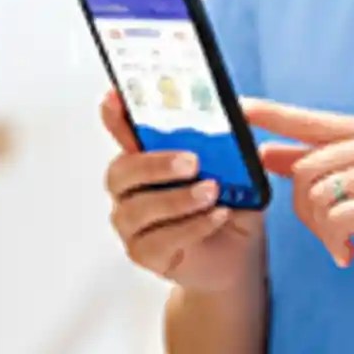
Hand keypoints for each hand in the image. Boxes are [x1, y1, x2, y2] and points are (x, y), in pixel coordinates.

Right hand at [100, 91, 264, 292]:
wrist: (239, 254)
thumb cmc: (229, 204)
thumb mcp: (234, 168)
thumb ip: (225, 143)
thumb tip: (234, 111)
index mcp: (148, 159)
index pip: (122, 132)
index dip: (114, 116)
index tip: (115, 99)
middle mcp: (131, 190)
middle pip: (121, 172)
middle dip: (155, 164)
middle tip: (191, 162)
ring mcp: (133, 224)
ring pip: (137, 209)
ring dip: (178, 199)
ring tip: (212, 192)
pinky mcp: (145, 254)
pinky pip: (158, 240)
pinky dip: (192, 225)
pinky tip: (217, 216)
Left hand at [245, 99, 353, 291]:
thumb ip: (318, 169)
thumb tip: (267, 153)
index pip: (310, 118)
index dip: (270, 114)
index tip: (237, 106)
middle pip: (305, 166)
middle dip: (302, 209)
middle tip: (324, 233)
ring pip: (318, 192)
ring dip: (320, 229)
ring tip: (340, 243)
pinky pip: (339, 216)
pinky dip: (335, 240)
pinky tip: (351, 252)